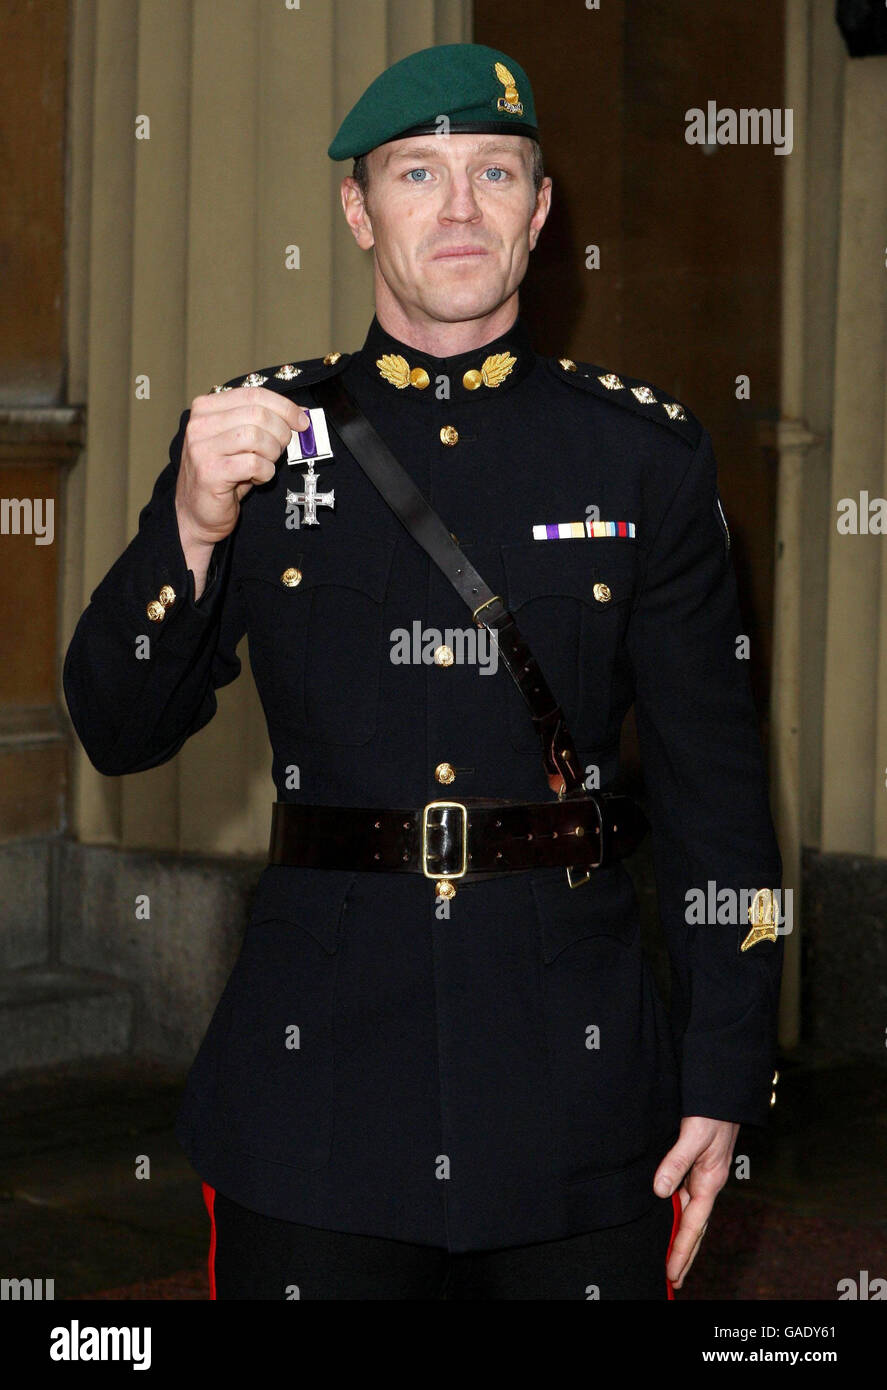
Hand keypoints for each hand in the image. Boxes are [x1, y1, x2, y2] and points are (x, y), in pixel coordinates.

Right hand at [175, 386, 309, 549]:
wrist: (196, 512)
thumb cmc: (224, 475)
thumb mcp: (241, 442)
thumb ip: (263, 423)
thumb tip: (302, 414)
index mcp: (207, 408)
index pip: (254, 394)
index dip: (284, 407)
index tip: (302, 421)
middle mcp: (200, 424)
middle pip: (258, 414)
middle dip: (281, 432)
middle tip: (282, 449)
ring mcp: (202, 448)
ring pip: (256, 436)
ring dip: (272, 453)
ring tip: (265, 465)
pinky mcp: (209, 472)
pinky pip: (253, 464)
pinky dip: (265, 472)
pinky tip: (257, 479)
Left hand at [653, 1115, 738, 1288]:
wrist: (723, 1092)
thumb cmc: (712, 1112)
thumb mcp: (694, 1135)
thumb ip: (676, 1161)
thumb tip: (660, 1190)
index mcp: (710, 1181)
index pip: (693, 1224)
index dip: (681, 1249)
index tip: (672, 1272)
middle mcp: (707, 1182)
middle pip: (694, 1226)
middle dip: (685, 1253)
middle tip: (673, 1279)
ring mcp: (703, 1175)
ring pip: (690, 1213)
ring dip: (680, 1236)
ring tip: (670, 1259)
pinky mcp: (697, 1165)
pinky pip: (686, 1197)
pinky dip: (678, 1214)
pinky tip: (670, 1218)